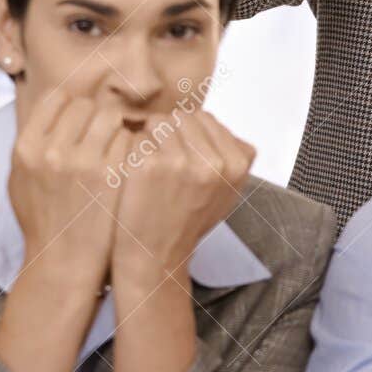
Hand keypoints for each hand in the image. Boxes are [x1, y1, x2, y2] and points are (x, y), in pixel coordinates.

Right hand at [7, 87, 131, 292]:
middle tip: (102, 135)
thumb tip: (55, 110)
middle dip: (96, 117)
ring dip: (117, 128)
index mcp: (26, 148)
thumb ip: (34, 144)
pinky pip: (129, 139)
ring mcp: (84, 161)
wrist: (65, 260)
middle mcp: (52, 151)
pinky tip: (127, 162)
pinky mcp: (113, 173)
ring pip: (111, 117)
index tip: (81, 119)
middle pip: (85, 104)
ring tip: (116, 146)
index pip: (56, 98)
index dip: (72, 105)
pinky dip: (131, 146)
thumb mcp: (21, 180)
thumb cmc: (44, 220)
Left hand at [110, 111, 255, 286]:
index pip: (207, 119)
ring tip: (152, 167)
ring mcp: (182, 161)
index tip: (183, 155)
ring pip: (160, 122)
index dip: (190, 133)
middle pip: (184, 117)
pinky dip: (134, 150)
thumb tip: (211, 122)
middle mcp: (214, 161)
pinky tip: (137, 174)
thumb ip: (229, 155)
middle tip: (165, 162)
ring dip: (151, 139)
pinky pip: (138, 136)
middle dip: (171, 132)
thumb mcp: (227, 191)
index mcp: (237, 164)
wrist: (157, 255)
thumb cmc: (188, 220)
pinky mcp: (150, 165)